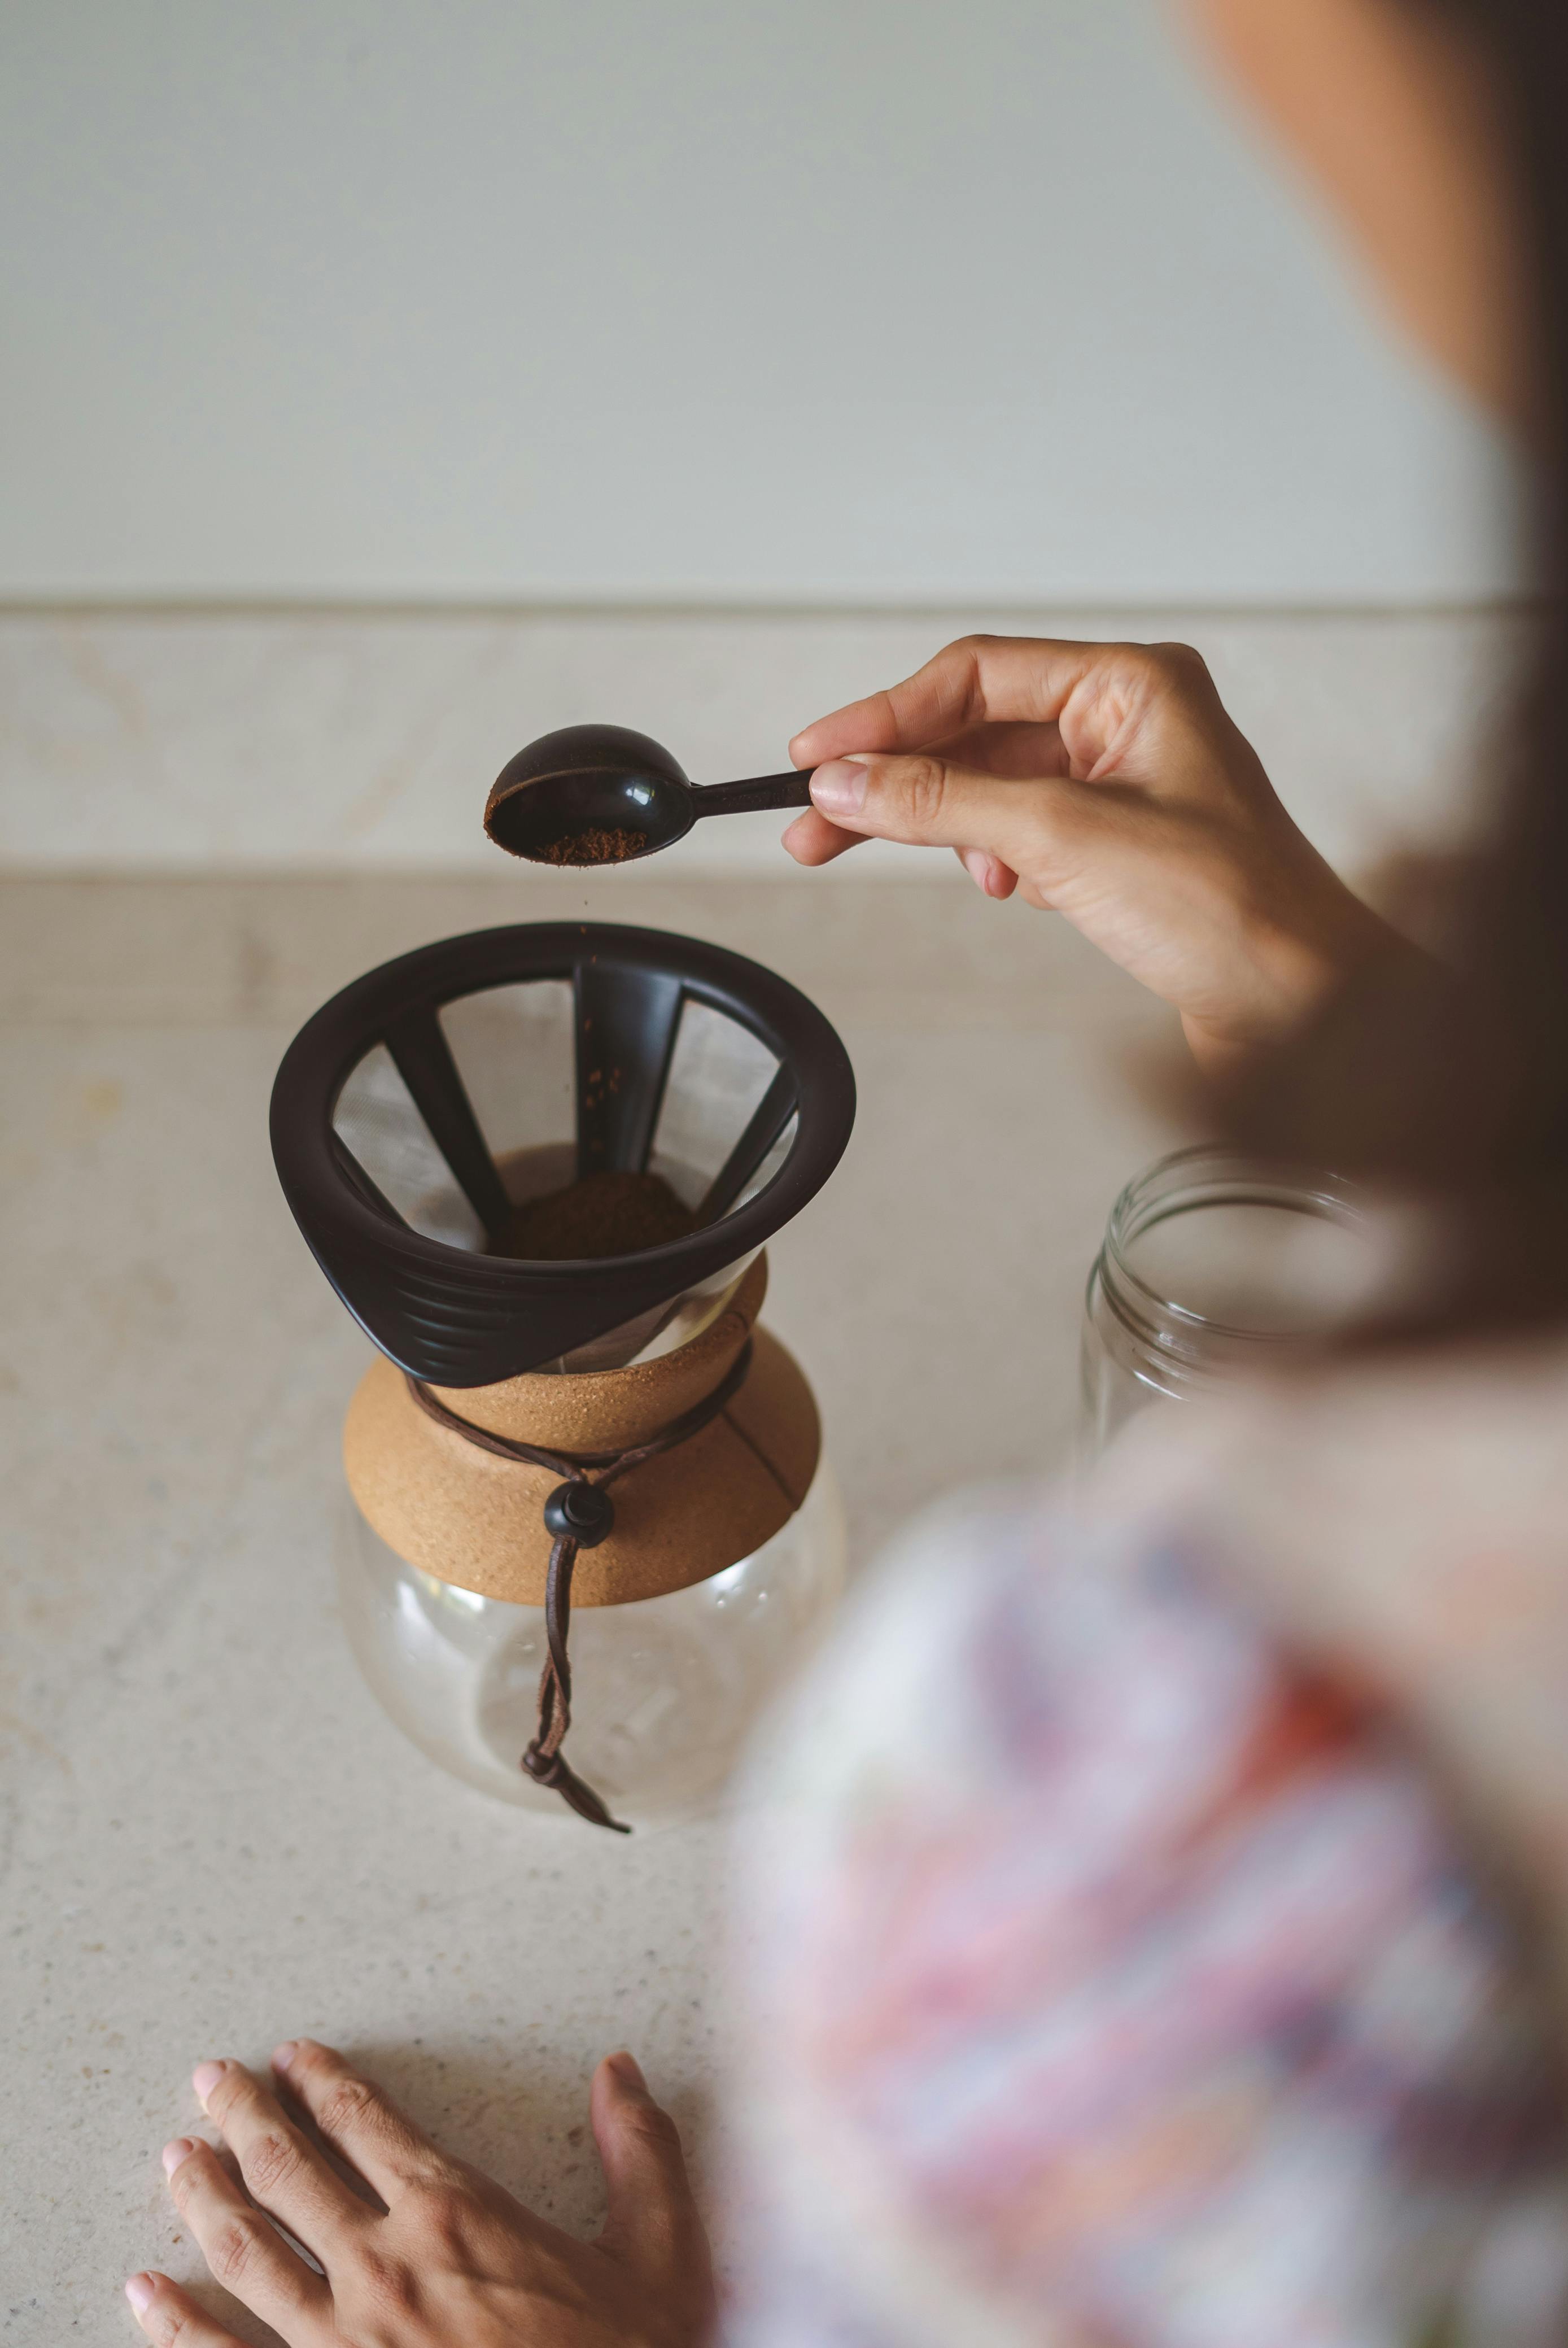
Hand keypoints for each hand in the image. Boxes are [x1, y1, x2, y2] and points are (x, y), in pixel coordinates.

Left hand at [124, 2038, 714, 2346]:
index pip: (367, 2125)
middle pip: (288, 2171)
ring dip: (203, 2198)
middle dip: (243, 2117)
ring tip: (177, 2158)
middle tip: (211, 2082)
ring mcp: (339, 2340)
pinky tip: (145, 2294)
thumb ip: (639, 2154)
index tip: (292, 2059)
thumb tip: (621, 2071)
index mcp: (458, 2216)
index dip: (323, 2084)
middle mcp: (385, 2266)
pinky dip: (176, 2323)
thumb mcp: (658, 2255)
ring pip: (248, 2251)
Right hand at [784, 634, 1399, 1066]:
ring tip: (906, 861)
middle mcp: (1130, 722)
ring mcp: (1125, 787)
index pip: (977, 675)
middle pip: (975, 729)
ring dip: (943, 826)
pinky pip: (1021, 834)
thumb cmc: (1230, 912)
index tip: (814, 757)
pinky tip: (1001, 888)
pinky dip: (992, 859)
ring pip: (992, 787)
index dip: (886, 716)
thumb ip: (942, 804)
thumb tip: (845, 784)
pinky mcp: (1118, 850)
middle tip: (815, 821)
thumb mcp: (1061, 842)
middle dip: (896, 778)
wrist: (1304, 1011)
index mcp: (1134, 684)